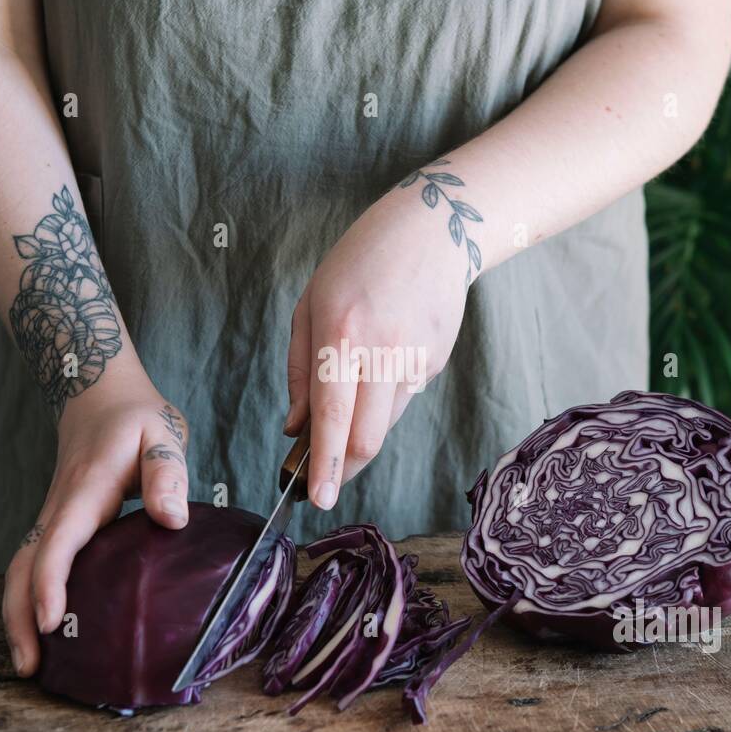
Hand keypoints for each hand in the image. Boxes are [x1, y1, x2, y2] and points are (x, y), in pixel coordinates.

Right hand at [2, 369, 189, 676]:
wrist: (99, 393)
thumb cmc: (136, 417)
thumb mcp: (162, 433)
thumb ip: (167, 472)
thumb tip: (172, 517)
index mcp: (86, 490)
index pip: (60, 542)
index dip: (51, 583)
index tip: (51, 621)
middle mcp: (61, 508)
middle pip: (24, 566)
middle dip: (20, 617)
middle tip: (30, 666)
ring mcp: (55, 516)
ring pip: (23, 568)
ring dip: (19, 614)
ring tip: (32, 662)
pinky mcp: (59, 524)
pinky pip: (35, 564)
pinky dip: (30, 598)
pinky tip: (46, 628)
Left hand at [285, 188, 468, 509]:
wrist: (430, 231)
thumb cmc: (357, 265)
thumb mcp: (310, 307)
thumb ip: (300, 372)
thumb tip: (295, 428)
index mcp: (341, 337)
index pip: (331, 418)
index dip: (324, 466)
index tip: (318, 499)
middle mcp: (381, 352)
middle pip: (367, 438)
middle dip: (345, 466)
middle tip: (325, 476)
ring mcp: (414, 359)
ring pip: (385, 423)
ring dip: (363, 425)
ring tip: (355, 382)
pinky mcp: (435, 362)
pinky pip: (403, 397)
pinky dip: (386, 395)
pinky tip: (385, 353)